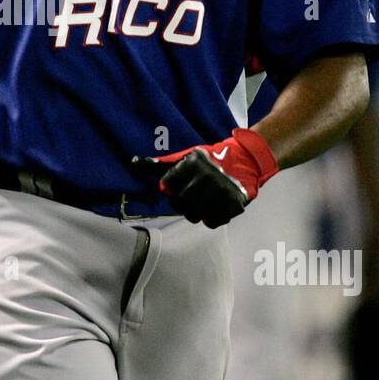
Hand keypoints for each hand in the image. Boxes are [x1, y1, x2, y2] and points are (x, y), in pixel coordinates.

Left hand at [138, 128, 278, 228]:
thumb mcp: (185, 157)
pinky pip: (212, 222)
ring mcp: (220, 191)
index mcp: (191, 164)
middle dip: (185, 203)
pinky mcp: (232, 203)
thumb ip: (160, 163)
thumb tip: (133, 162)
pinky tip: (217, 206)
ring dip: (199, 211)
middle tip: (194, 195)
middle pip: (181, 204)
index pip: (166, 186)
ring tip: (206, 200)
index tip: (179, 185)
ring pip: (196, 216)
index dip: (172, 188)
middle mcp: (205, 177)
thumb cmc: (209, 161)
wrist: (245, 161)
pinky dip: (213, 218)